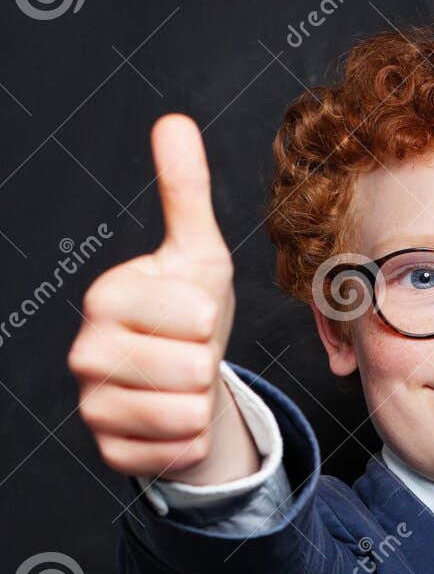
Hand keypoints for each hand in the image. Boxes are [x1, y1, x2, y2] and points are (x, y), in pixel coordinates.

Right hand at [69, 113, 250, 482]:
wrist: (185, 379)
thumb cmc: (189, 312)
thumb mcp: (197, 253)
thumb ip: (185, 191)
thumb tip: (174, 122)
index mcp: (106, 297)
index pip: (195, 314)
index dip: (209, 317)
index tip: (189, 315)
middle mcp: (85, 352)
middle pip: (191, 367)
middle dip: (207, 363)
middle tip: (189, 354)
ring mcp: (92, 404)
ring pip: (186, 413)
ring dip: (201, 402)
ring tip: (183, 384)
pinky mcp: (110, 451)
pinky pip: (178, 451)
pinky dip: (192, 440)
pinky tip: (175, 419)